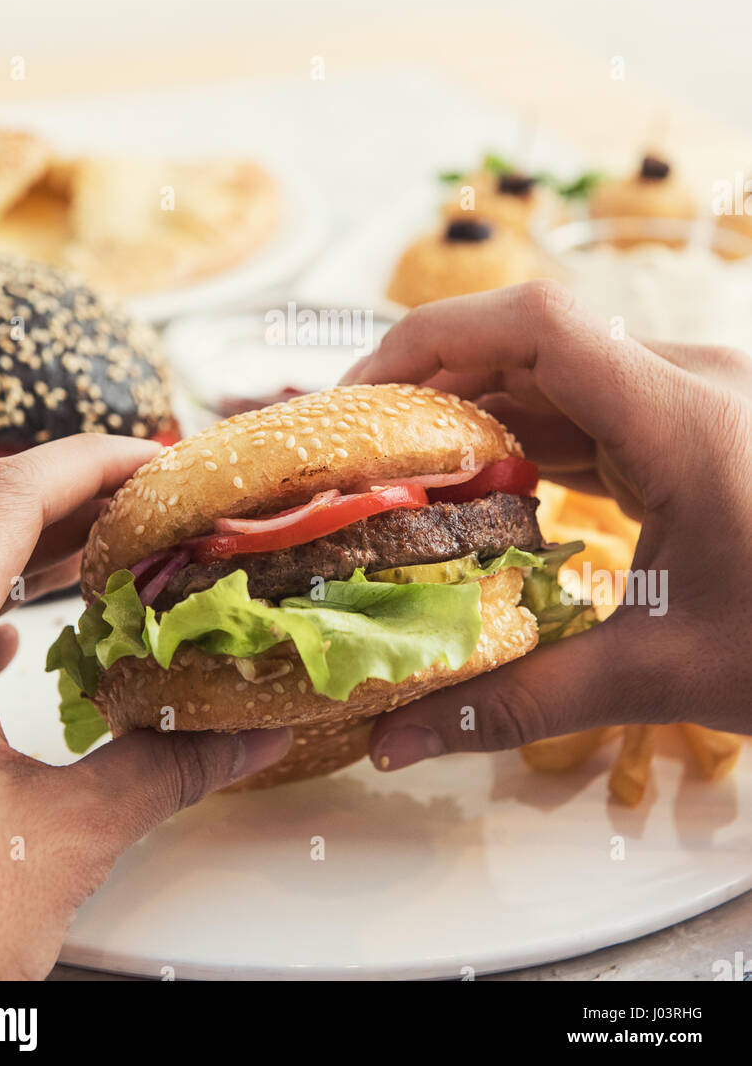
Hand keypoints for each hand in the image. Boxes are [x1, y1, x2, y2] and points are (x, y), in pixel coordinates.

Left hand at [0, 434, 289, 978]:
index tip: (161, 460)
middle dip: (74, 501)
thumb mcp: (61, 841)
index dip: (94, 461)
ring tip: (110, 557)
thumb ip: (164, 769)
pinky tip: (19, 636)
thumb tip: (254, 737)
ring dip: (30, 554)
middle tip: (156, 505)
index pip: (9, 494)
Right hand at [345, 281, 751, 769]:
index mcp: (685, 417)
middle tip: (362, 451)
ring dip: (483, 417)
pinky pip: (598, 413)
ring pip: (562, 380)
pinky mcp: (703, 432)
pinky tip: (492, 494)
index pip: (537, 325)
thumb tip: (398, 740)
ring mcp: (701, 404)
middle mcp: (692, 386)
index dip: (435, 338)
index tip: (363, 390)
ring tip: (408, 478)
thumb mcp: (666, 671)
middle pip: (534, 348)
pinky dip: (535, 443)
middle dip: (438, 388)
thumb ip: (522, 701)